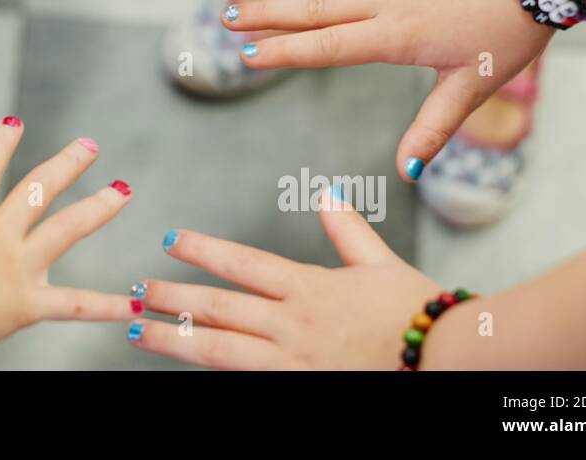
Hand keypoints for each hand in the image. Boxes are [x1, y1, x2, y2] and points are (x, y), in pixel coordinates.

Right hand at [0, 118, 133, 352]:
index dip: (0, 143)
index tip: (15, 122)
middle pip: (38, 187)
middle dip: (67, 163)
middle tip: (89, 145)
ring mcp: (17, 264)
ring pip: (67, 227)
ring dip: (98, 206)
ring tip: (122, 190)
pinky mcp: (28, 301)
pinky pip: (75, 304)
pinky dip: (106, 307)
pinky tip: (131, 308)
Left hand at [129, 192, 440, 368]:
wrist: (453, 360)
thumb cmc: (420, 314)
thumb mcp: (382, 266)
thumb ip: (348, 232)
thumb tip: (328, 193)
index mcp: (311, 287)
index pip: (244, 263)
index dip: (202, 250)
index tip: (169, 239)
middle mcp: (294, 324)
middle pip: (218, 309)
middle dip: (170, 298)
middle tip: (132, 291)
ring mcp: (294, 363)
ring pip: (220, 350)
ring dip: (174, 339)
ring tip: (138, 330)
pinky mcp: (301, 392)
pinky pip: (247, 383)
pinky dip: (214, 375)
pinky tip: (187, 369)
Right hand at [225, 0, 552, 174]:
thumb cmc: (510, 34)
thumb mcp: (472, 86)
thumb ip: (433, 128)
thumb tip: (408, 172)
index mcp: (397, 36)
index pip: (327, 46)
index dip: (285, 51)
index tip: (248, 56)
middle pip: (314, 6)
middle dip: (266, 14)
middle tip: (227, 18)